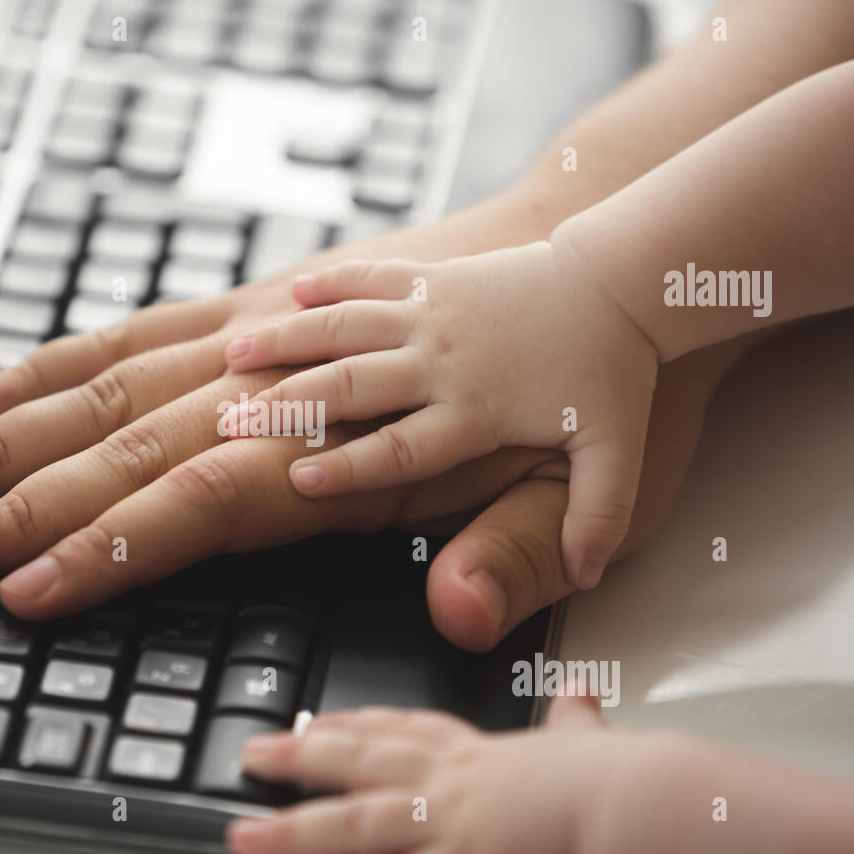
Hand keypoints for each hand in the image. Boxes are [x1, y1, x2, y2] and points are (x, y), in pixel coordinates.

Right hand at [0, 195, 741, 648]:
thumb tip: (458, 610)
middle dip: (19, 500)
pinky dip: (53, 365)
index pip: (205, 503)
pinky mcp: (251, 312)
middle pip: (129, 449)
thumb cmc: (577, 391)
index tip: (25, 588)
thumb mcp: (589, 488)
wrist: (582, 263)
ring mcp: (258, 341)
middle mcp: (284, 385)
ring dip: (8, 432)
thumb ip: (516, 555)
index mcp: (352, 446)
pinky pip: (133, 337)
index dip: (111, 549)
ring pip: (109, 389)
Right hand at [222, 243, 660, 588]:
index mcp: (476, 410)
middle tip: (230, 423)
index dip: (348, 467)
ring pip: (346, 326)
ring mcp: (433, 314)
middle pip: (352, 384)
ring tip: (234, 352)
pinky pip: (372, 277)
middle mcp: (442, 360)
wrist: (623, 279)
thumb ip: (596, 518)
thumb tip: (584, 576)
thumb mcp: (620, 455)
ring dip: (287, 339)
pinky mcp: (434, 279)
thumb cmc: (616, 371)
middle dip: (287, 406)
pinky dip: (330, 282)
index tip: (297, 480)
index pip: (401, 447)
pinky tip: (289, 289)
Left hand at [224, 696, 663, 853]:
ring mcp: (446, 827)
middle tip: (256, 752)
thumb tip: (578, 698)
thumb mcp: (586, 746)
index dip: (359, 726)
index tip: (322, 721)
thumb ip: (573, 729)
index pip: (406, 732)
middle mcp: (453, 786)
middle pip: (361, 764)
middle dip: (305, 757)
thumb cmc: (621, 782)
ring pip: (354, 825)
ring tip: (246, 835)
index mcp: (481, 756)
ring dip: (297, 829)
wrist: (641, 806)